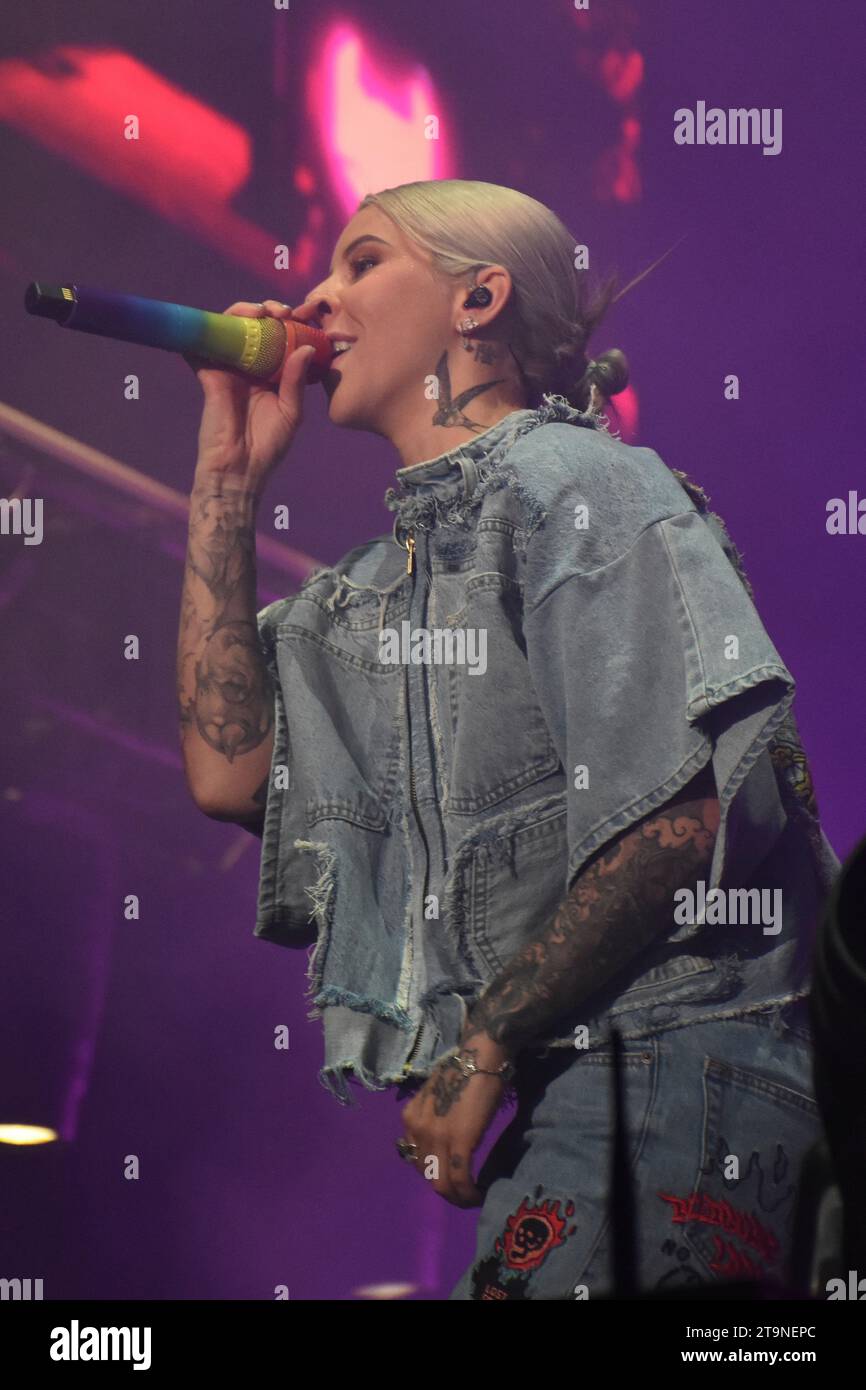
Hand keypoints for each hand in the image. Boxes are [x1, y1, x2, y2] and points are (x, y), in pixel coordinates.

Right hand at [185, 299, 321, 490]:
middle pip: (257, 327)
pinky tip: (228, 321)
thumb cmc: (268, 446)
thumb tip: (305, 348)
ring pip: (232, 328)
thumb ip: (296, 380)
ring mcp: (229, 368)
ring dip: (244, 311)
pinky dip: (207, 328)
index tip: (308, 312)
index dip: (294, 322)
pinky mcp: (209, 374)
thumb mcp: (292, 413)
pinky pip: (203, 345)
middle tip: (284, 311)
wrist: (238, 469)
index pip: (283, 339)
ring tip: (261, 312)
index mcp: (274, 374)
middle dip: (271, 311)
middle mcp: (251, 366)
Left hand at [399, 1050, 509, 1207]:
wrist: (480, 1056)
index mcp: (410, 1118)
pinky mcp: (459, 1141)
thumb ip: (431, 1115)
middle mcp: (417, 1130)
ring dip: (457, 1197)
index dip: (435, 1173)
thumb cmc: (463, 1070)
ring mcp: (436, 1137)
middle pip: (428, 1176)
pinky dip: (469, 1193)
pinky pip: (460, 1178)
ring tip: (473, 1197)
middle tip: (465, 1193)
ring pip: (442, 1184)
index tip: (452, 1178)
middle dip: (446, 1191)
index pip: (417, 1159)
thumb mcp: (435, 1094)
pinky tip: (480, 1193)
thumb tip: (440, 1134)